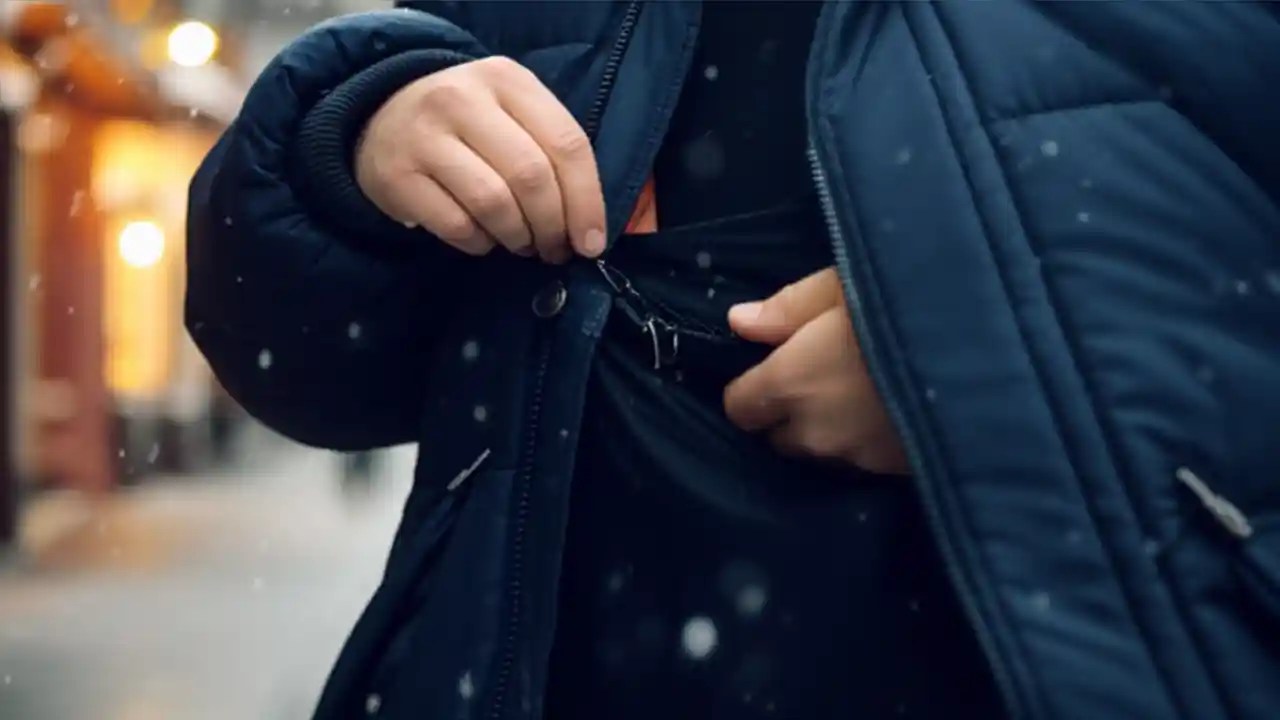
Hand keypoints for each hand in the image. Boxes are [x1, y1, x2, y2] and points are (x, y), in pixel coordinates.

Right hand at [355, 57, 606, 262]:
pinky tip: (483, 239)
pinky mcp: (396, 175)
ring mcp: (424, 136)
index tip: (592, 242)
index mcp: (506, 79)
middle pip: (531, 176)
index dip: (587, 201)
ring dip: (518, 237)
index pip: (567, 143)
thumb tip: (590, 227)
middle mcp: (462, 99)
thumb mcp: (513, 113)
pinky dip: (480, 244)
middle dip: (553, 226)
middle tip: (555, 250)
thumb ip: (553, 152)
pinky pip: (456, 226)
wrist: (383, 117)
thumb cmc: (468, 124)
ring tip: (522, 244)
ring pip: (494, 203)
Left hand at [723, 268, 908, 474]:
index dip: (751, 389)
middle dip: (789, 413)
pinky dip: (871, 439)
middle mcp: (815, 431)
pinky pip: (867, 459)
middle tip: (821, 376)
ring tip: (864, 392)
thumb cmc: (909, 303)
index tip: (774, 367)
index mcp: (789, 384)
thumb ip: (788, 308)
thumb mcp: (845, 285)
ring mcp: (859, 458)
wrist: (993, 357)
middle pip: (780, 437)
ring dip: (831, 429)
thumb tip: (739, 322)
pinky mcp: (900, 471)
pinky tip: (896, 408)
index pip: (740, 408)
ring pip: (825, 452)